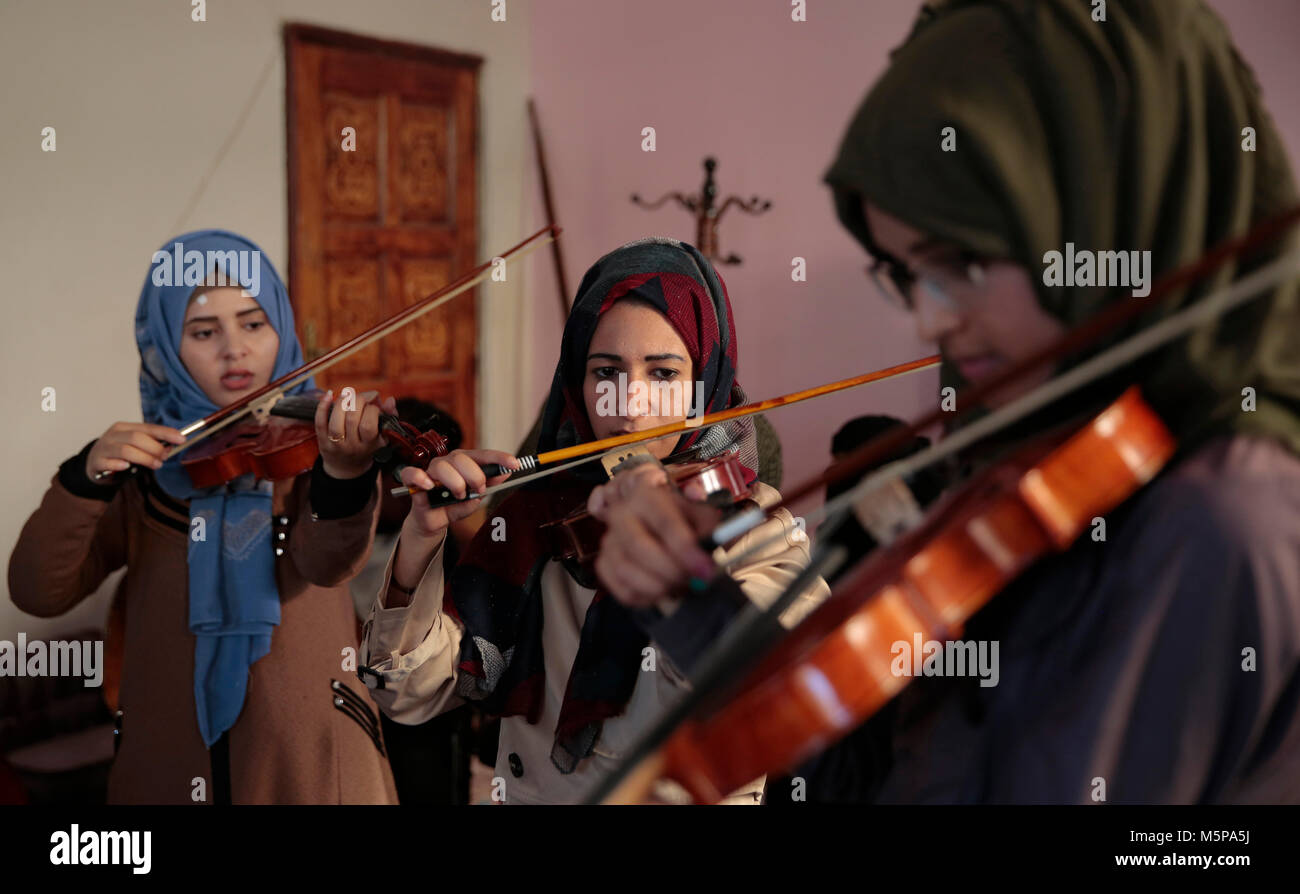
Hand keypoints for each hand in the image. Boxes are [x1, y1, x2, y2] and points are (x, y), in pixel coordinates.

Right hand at [85, 422, 186, 479]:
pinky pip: (109, 462)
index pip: (148, 428)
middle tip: (164, 458)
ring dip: (145, 458)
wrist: (94, 464)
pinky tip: (126, 466)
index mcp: (125, 428)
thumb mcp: (135, 447)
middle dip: (156, 448)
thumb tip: (170, 447)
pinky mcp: (97, 461)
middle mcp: (114, 435)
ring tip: (155, 465)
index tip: (181, 438)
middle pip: (137, 438)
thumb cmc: (118, 455)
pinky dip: (119, 464)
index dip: (166, 433)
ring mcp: (104, 447)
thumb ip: (151, 446)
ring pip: (126, 450)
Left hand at [314, 388, 396, 478]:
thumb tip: (390, 400)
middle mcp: (352, 446)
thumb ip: (390, 417)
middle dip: (357, 402)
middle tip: (360, 398)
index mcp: (369, 445)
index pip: (369, 424)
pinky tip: (328, 395)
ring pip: (335, 422)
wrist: (347, 467)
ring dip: (340, 403)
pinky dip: (322, 407)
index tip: (373, 407)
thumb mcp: (383, 435)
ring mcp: (336, 445)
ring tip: (346, 395)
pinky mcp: (322, 441)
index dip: (372, 410)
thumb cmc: (368, 446)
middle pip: (352, 419)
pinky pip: (319, 423)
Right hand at [393, 448, 517, 589]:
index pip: (482, 455)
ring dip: (455, 483)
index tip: (514, 464)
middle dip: (475, 476)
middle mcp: (448, 463)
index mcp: (465, 463)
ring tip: (458, 496)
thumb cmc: (454, 505)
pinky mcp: (414, 482)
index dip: (499, 458)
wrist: (435, 522)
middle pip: (462, 459)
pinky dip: (421, 478)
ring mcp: (430, 470)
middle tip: (478, 490)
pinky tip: (430, 486)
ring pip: (442, 466)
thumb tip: (505, 474)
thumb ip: (489, 485)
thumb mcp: (476, 497)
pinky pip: (412, 473)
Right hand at [589, 463, 722, 608]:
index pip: (664, 521)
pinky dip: (645, 597)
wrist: (663, 530)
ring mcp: (609, 539)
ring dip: (658, 586)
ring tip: (680, 587)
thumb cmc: (684, 522)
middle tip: (692, 582)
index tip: (704, 569)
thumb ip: (710, 525)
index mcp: (646, 493)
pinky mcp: (604, 564)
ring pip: (627, 570)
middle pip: (639, 546)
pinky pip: (621, 589)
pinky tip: (662, 592)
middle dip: (670, 570)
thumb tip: (715, 536)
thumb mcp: (702, 516)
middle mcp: (621, 513)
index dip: (685, 548)